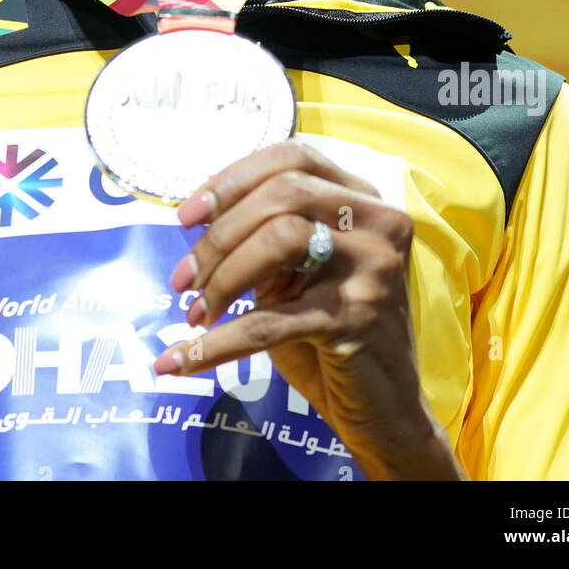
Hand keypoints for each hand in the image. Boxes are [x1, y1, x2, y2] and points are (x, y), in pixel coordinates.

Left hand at [153, 140, 465, 480]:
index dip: (233, 178)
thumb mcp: (300, 273)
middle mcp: (378, 222)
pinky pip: (270, 321)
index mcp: (363, 198)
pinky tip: (181, 359)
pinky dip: (216, 342)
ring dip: (221, 278)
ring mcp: (374, 267)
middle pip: (283, 192)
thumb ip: (265, 236)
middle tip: (182, 278)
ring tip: (194, 312)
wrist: (386, 411)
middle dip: (219, 234)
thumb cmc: (332, 333)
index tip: (187, 215)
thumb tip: (198, 221)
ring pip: (279, 239)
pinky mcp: (358, 318)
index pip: (292, 157)